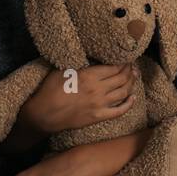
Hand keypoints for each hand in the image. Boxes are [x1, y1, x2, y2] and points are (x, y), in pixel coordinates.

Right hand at [19, 64, 137, 134]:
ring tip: (134, 78)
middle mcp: (97, 89)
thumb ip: (80, 65)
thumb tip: (92, 58)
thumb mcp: (63, 70)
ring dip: (132, 84)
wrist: (42, 114)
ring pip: (123, 92)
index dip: (123, 63)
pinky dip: (129, 104)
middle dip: (129, 71)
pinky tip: (133, 98)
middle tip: (132, 68)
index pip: (114, 67)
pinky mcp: (98, 117)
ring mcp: (99, 104)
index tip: (126, 59)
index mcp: (89, 76)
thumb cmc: (49, 90)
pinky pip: (120, 111)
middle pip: (122, 79)